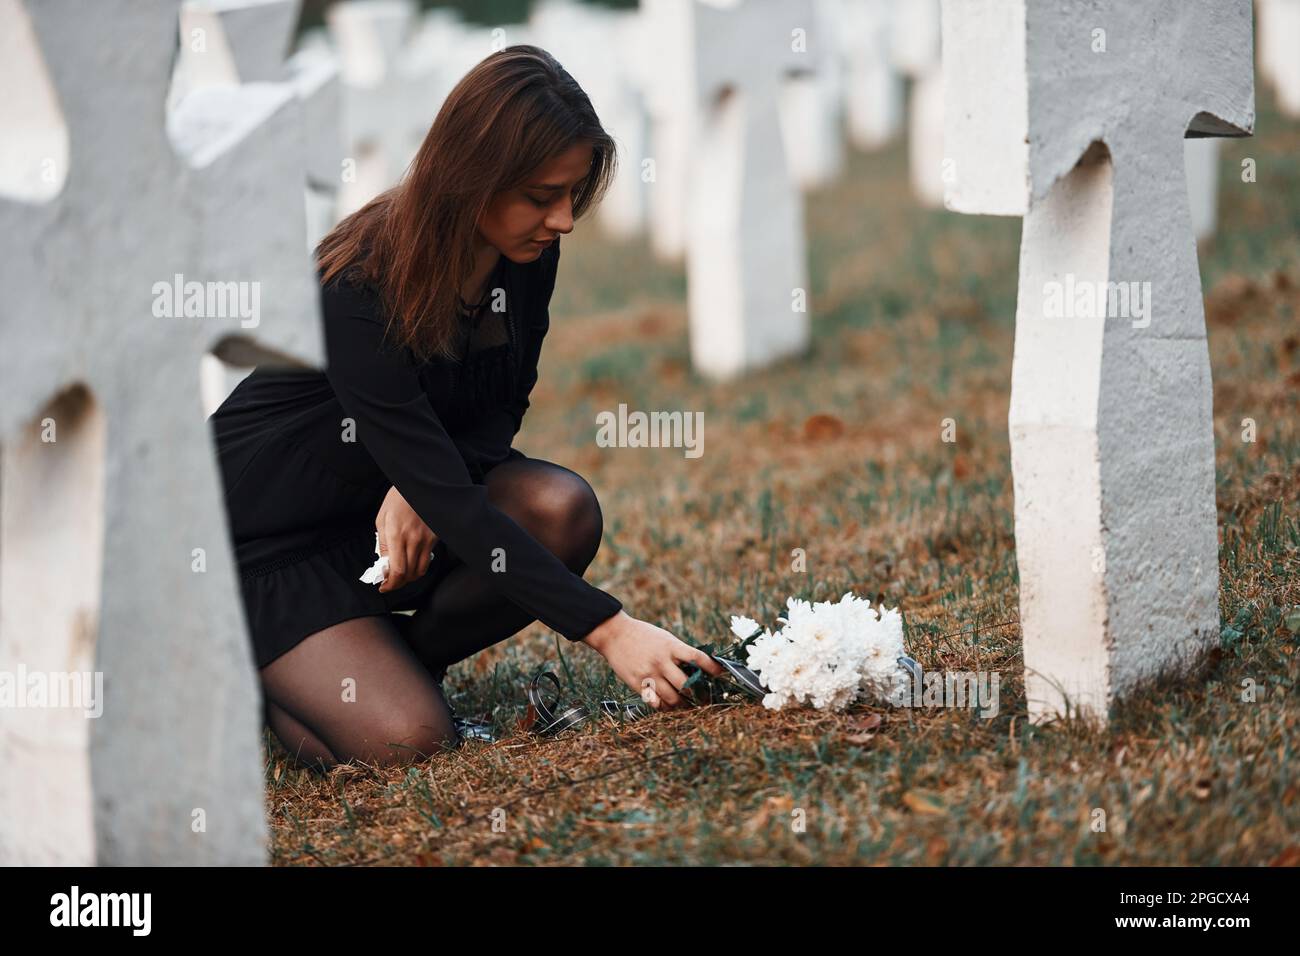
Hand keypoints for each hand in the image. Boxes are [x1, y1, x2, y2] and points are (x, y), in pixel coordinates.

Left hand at [374, 485, 437, 592]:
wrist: (418, 485)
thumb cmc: (397, 499)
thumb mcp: (382, 519)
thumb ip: (382, 543)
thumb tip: (384, 564)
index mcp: (396, 534)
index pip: (397, 570)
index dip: (390, 584)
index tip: (384, 586)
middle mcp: (413, 539)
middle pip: (408, 574)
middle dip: (398, 583)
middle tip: (390, 583)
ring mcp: (426, 539)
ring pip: (420, 570)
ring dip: (409, 577)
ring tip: (401, 575)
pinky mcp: (435, 537)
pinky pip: (428, 560)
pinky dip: (419, 567)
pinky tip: (412, 563)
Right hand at [583, 611, 724, 708]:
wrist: (615, 634)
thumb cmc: (644, 635)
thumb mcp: (664, 638)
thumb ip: (680, 652)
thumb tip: (700, 668)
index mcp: (670, 646)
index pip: (698, 658)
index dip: (712, 668)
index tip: (721, 674)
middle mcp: (661, 661)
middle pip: (687, 685)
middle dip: (698, 694)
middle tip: (704, 698)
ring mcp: (649, 674)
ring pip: (673, 698)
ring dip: (683, 704)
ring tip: (687, 703)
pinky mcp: (637, 684)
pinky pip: (656, 703)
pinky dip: (664, 707)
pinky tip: (667, 704)